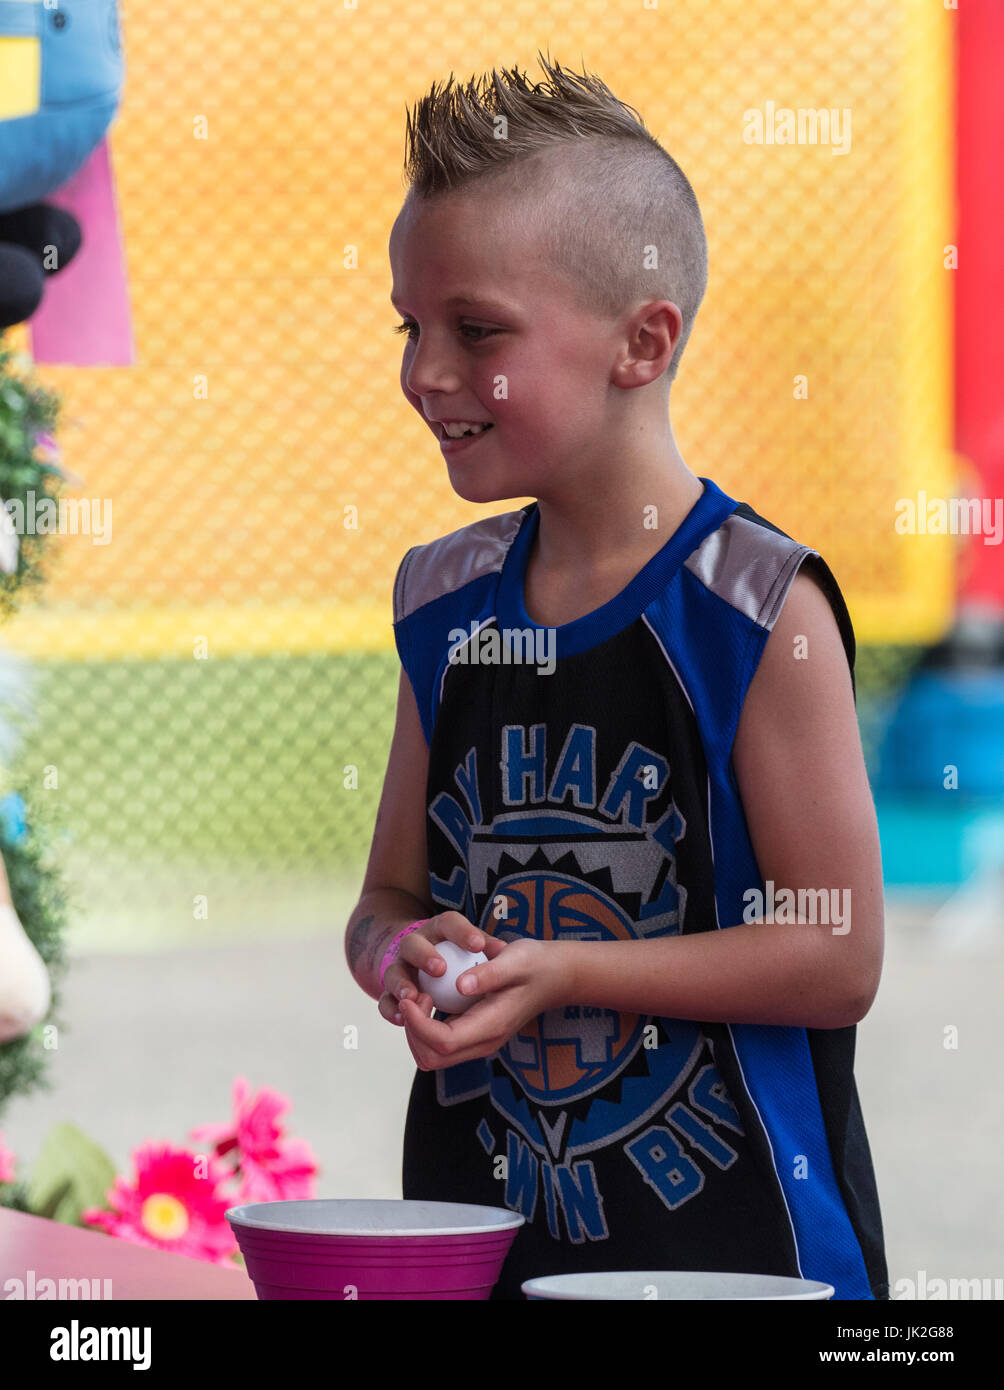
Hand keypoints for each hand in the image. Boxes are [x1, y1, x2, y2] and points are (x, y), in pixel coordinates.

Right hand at [376, 911, 506, 1026]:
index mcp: (440, 929)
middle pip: (412, 944)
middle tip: (440, 969)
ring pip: (394, 973)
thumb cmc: (471, 956)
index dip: (461, 932)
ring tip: (413, 997)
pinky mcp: (394, 993)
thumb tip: (499, 950)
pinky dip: (392, 1010)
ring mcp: (401, 969)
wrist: (438, 965)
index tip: (477, 945)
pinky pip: (386, 1002)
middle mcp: (416, 946)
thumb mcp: (482, 947)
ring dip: (402, 985)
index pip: (448, 923)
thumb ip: (489, 947)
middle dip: (424, 955)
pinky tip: (403, 1020)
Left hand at [397, 936, 566, 1070]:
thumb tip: (460, 985)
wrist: (555, 976)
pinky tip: (430, 997)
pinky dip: (424, 1027)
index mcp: (491, 1027)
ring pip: (432, 1056)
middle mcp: (483, 1043)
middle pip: (431, 1058)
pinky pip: (439, 1044)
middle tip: (416, 994)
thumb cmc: (536, 964)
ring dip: (416, 1030)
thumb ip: (489, 973)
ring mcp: (479, 1043)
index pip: (442, 1043)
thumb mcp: (516, 959)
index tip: (410, 996)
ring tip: (422, 995)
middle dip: (412, 1030)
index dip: (417, 1024)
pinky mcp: (475, 1036)